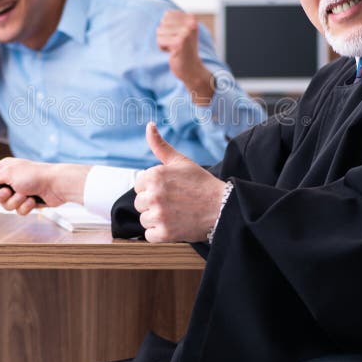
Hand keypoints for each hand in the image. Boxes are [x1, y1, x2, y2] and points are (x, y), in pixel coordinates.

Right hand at [0, 158, 88, 215]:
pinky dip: (26, 207)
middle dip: (2, 197)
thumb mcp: (9, 173)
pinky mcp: (28, 202)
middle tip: (10, 191)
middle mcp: (11, 180)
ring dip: (16, 202)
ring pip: (7, 205)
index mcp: (5, 170)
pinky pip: (19, 211)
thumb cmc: (35, 176)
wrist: (57, 185)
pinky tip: (33, 200)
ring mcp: (20, 192)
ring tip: (26, 194)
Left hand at [134, 122, 226, 242]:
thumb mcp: (181, 161)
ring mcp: (159, 215)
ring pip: (144, 219)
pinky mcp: (164, 233)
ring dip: (157, 219)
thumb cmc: (200, 183)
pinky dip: (160, 233)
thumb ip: (160, 145)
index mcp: (154, 175)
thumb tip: (149, 125)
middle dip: (154, 204)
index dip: (153, 188)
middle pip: (140, 203)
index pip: (139, 186)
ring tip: (176, 213)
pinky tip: (175, 225)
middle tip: (174, 202)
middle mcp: (154, 195)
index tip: (170, 190)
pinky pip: (149, 235)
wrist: (222, 206)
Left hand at [156, 11, 213, 104]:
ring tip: (175, 48)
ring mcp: (186, 33)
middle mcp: (190, 23)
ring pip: (159, 31)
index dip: (168, 27)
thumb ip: (176, 20)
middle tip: (176, 43)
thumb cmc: (184, 49)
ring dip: (164, 41)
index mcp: (192, 18)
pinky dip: (163, 48)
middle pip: (163, 22)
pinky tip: (173, 52)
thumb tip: (165, 13)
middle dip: (165, 34)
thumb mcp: (183, 30)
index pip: (167, 15)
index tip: (178, 36)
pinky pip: (160, 40)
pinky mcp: (179, 42)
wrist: (192, 69)